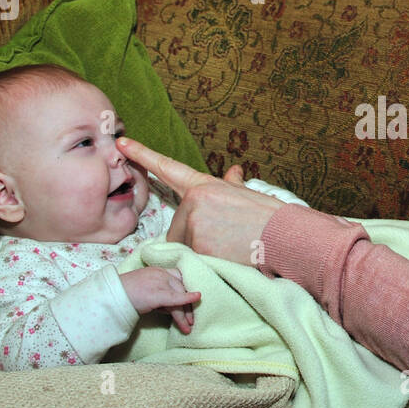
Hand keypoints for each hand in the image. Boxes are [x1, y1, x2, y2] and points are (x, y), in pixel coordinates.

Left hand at [115, 136, 283, 266]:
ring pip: (182, 246)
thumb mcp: (248, 194)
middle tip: (221, 239)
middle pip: (176, 226)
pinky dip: (204, 263)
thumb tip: (234, 170)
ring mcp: (195, 222)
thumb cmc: (269, 217)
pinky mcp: (198, 244)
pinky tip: (225, 257)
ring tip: (226, 247)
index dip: (142, 154)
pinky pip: (190, 260)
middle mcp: (195, 200)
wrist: (286, 235)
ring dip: (198, 251)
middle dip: (192, 237)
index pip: (168, 168)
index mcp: (205, 185)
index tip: (122, 143)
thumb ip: (232, 185)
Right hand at [120, 267, 200, 334]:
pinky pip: (176, 298)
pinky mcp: (157, 293)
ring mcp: (159, 282)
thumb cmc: (125, 297)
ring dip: (184, 314)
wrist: (111, 297)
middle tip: (191, 321)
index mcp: (157, 271)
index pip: (178, 278)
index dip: (186, 291)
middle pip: (181, 288)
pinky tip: (196, 300)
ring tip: (187, 328)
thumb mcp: (146, 294)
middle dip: (187, 306)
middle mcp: (161, 274)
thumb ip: (160, 297)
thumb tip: (173, 309)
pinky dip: (187, 300)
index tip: (191, 303)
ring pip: (179, 297)